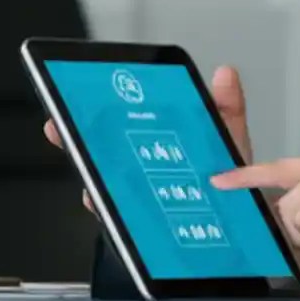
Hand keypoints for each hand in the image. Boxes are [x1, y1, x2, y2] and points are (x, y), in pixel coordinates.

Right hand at [43, 65, 254, 213]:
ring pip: (102, 181)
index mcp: (160, 141)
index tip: (82, 93)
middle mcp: (142, 167)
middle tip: (61, 126)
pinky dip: (103, 205)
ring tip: (82, 163)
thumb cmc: (230, 183)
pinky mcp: (138, 223)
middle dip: (77, 136)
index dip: (100, 107)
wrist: (238, 226)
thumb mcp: (229, 140)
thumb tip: (225, 74)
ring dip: (87, 172)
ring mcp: (137, 194)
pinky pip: (114, 214)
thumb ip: (227, 108)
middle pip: (102, 149)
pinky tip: (98, 198)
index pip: (123, 120)